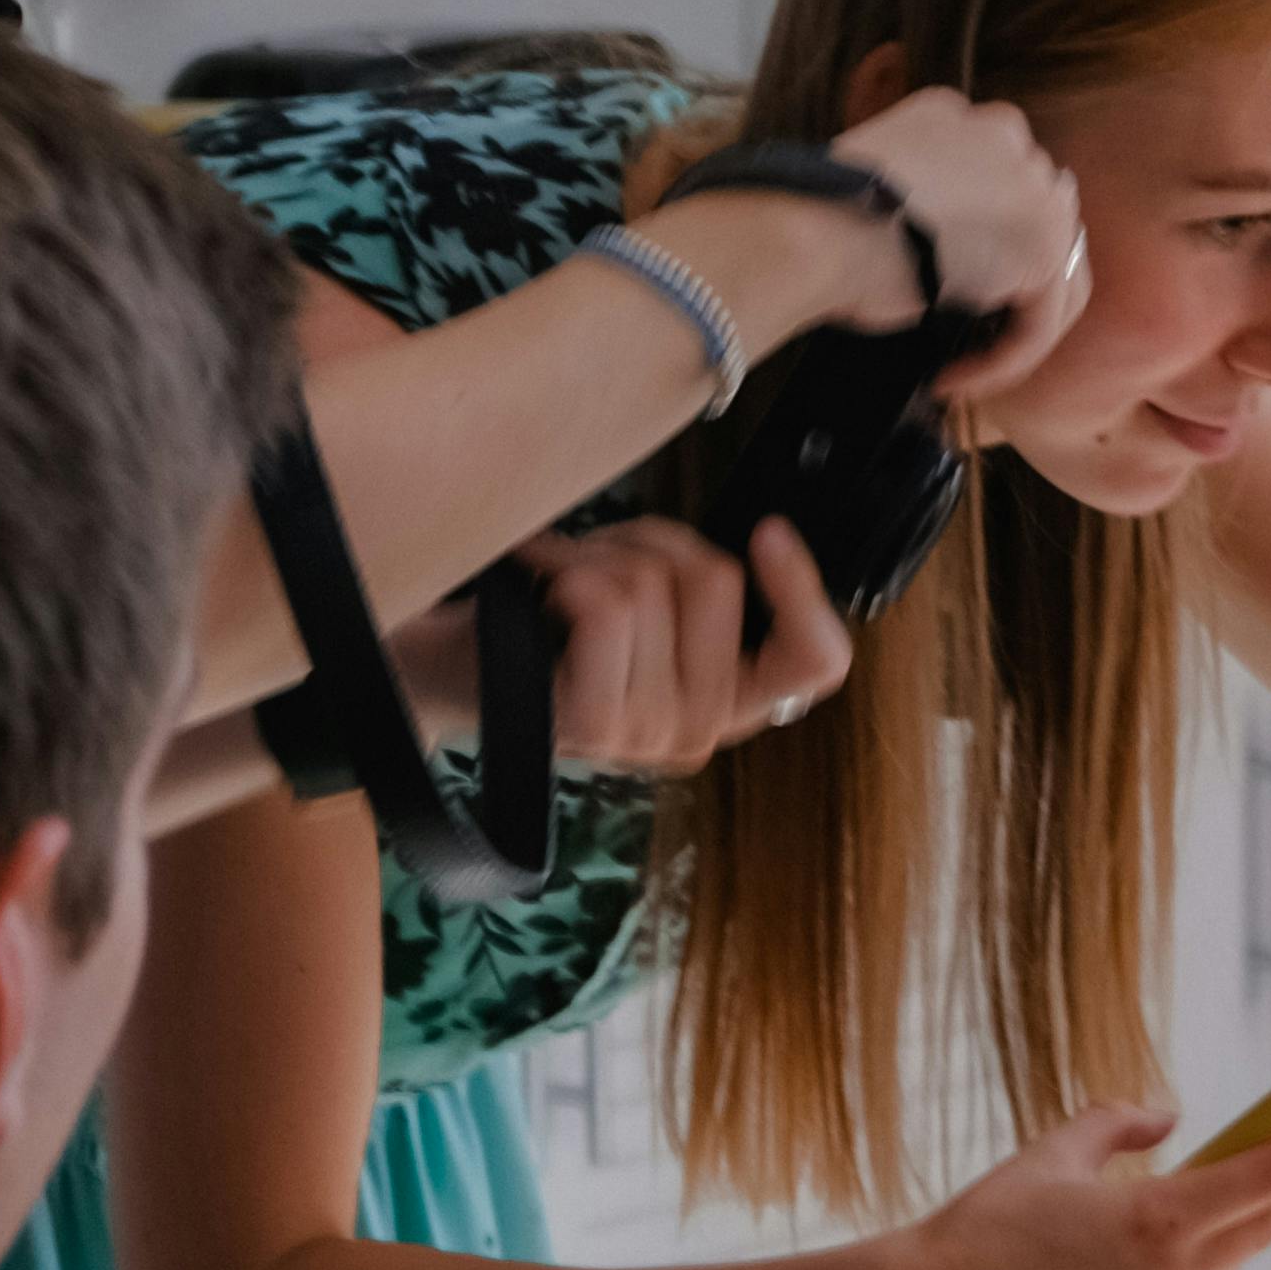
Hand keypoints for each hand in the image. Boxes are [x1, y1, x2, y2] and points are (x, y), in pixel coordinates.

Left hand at [482, 513, 849, 779]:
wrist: (453, 671)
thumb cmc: (551, 624)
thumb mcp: (650, 595)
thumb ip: (705, 582)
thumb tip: (761, 541)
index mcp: (730, 702)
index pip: (817, 663)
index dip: (804, 590)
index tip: (768, 534)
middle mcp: (699, 732)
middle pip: (718, 583)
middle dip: (654, 542)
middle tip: (603, 556)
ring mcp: (649, 735)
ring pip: (655, 587)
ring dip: (598, 554)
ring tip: (562, 571)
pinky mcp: (597, 725)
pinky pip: (610, 608)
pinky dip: (570, 569)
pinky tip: (545, 578)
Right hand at [818, 83, 1087, 398]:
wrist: (816, 229)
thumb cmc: (820, 221)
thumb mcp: (882, 184)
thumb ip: (929, 197)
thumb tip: (950, 254)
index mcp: (963, 118)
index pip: (999, 182)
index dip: (979, 240)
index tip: (945, 280)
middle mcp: (1008, 138)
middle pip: (1038, 222)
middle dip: (1010, 281)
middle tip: (969, 328)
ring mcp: (1035, 189)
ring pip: (1050, 275)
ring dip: (1010, 328)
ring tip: (965, 364)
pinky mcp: (1042, 250)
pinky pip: (1037, 321)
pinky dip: (1000, 361)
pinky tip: (954, 378)